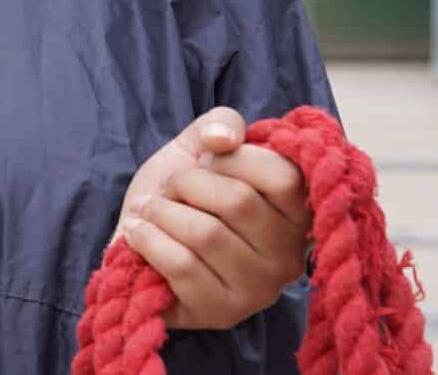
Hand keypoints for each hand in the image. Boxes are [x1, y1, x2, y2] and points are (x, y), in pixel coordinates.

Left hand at [117, 108, 312, 330]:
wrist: (139, 236)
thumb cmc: (180, 193)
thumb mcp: (200, 146)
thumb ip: (220, 125)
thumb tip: (223, 138)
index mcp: (299, 214)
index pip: (283, 176)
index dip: (232, 158)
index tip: (206, 161)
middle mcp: (289, 257)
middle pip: (238, 202)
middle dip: (186, 183)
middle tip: (169, 188)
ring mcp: (258, 290)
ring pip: (205, 234)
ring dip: (161, 212)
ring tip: (150, 211)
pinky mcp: (220, 312)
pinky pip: (181, 265)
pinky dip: (148, 240)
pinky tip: (138, 233)